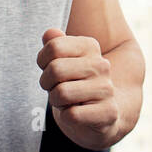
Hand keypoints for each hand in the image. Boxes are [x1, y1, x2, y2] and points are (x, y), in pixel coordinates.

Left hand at [38, 27, 119, 145]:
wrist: (101, 113)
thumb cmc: (74, 84)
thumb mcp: (62, 62)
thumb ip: (55, 45)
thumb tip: (49, 33)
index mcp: (90, 46)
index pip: (54, 46)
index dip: (43, 61)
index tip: (49, 69)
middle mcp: (101, 65)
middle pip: (55, 69)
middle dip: (46, 83)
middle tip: (55, 88)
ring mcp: (106, 89)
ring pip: (62, 93)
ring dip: (56, 102)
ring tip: (66, 102)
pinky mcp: (109, 112)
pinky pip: (72, 115)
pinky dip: (66, 117)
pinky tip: (76, 114)